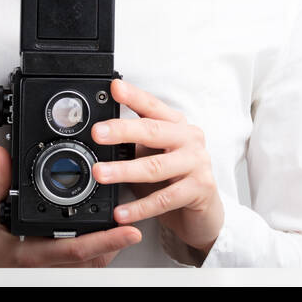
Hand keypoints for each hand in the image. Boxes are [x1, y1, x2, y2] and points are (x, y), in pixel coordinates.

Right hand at [0, 145, 141, 266]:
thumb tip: (4, 156)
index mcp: (32, 253)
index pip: (76, 249)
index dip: (106, 240)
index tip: (130, 231)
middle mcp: (44, 265)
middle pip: (91, 261)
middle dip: (115, 245)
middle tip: (135, 227)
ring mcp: (46, 270)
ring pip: (87, 266)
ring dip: (106, 250)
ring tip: (122, 231)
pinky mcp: (45, 269)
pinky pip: (76, 266)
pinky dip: (92, 254)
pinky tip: (97, 238)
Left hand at [89, 78, 223, 258]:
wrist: (204, 213)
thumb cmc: (174, 180)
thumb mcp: (153, 156)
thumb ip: (134, 144)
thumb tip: (101, 136)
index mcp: (176, 125)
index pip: (153, 106)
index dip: (134, 96)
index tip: (114, 88)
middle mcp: (190, 139)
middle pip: (153, 131)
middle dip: (122, 131)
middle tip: (97, 133)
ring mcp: (197, 163)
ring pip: (156, 167)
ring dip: (124, 171)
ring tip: (100, 174)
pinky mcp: (200, 189)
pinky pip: (164, 199)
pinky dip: (140, 207)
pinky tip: (121, 213)